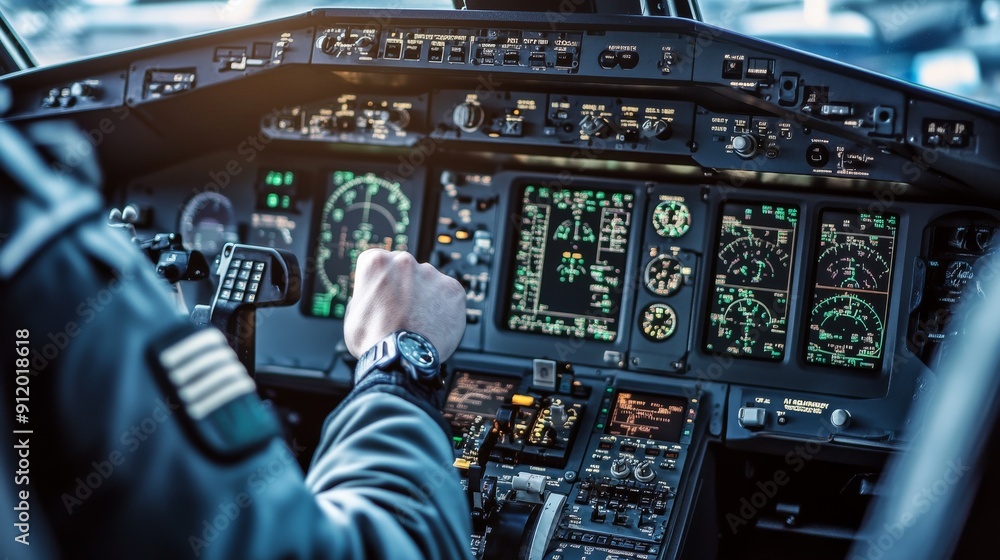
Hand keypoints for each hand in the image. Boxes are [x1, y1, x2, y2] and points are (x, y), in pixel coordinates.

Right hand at [345, 249, 466, 361]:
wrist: (400, 360)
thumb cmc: (373, 341)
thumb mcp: (353, 314)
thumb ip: (366, 297)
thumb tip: (374, 297)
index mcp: (376, 262)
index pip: (381, 262)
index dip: (383, 282)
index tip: (385, 295)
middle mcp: (405, 261)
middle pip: (406, 270)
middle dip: (405, 287)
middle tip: (402, 312)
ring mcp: (431, 274)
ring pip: (429, 282)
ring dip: (425, 297)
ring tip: (419, 322)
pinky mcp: (453, 289)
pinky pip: (449, 296)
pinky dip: (444, 309)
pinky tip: (434, 325)